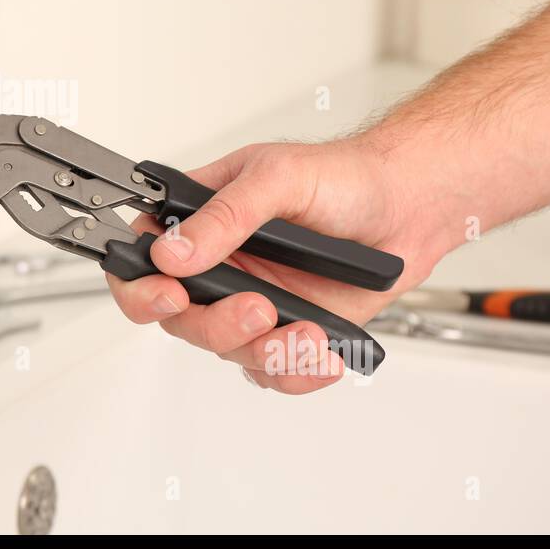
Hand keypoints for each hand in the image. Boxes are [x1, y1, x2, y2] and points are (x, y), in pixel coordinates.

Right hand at [105, 137, 439, 393]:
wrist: (408, 207)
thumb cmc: (345, 178)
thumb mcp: (279, 178)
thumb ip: (224, 216)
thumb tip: (173, 251)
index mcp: (199, 218)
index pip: (141, 257)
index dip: (141, 287)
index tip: (171, 295)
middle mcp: (218, 265)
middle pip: (179, 317)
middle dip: (214, 324)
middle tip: (256, 309)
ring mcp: (250, 300)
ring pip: (226, 349)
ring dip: (264, 349)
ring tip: (305, 330)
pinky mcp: (287, 331)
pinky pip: (272, 370)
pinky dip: (296, 370)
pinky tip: (321, 353)